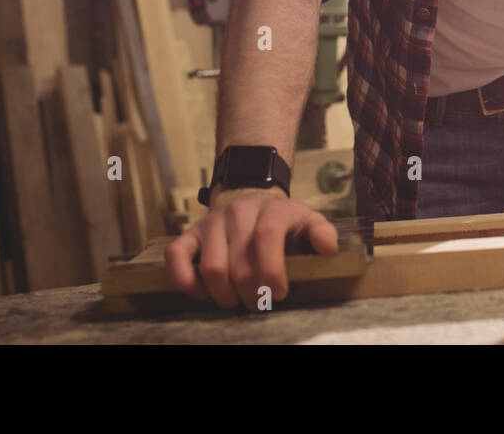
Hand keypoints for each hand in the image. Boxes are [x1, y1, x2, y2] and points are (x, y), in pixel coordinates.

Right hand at [163, 186, 338, 308]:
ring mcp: (211, 222)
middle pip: (239, 262)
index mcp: (271, 210)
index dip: (271, 271)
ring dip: (224, 295)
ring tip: (236, 301)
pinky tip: (203, 293)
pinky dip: (186, 281)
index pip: (267, 237)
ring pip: (211, 267)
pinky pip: (176, 256)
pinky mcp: (190, 233)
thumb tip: (327, 248)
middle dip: (251, 293)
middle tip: (259, 304)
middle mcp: (238, 212)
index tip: (278, 293)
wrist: (250, 199)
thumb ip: (322, 233)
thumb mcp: (308, 221)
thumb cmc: (282, 221)